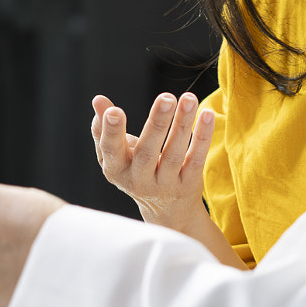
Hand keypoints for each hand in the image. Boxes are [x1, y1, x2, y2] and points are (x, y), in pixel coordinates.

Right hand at [93, 91, 215, 233]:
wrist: (166, 209)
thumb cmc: (136, 170)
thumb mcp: (116, 154)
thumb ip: (105, 127)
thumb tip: (98, 100)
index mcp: (116, 170)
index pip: (111, 150)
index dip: (112, 131)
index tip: (115, 110)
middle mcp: (139, 181)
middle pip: (147, 152)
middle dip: (157, 123)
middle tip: (166, 97)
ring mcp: (165, 185)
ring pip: (174, 153)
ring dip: (182, 124)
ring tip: (189, 98)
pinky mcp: (188, 185)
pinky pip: (196, 158)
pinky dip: (202, 137)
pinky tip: (207, 115)